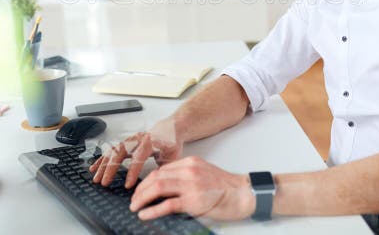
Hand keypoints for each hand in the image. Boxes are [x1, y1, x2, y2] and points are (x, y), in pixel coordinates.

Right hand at [89, 119, 182, 187]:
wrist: (170, 128)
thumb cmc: (172, 142)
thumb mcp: (174, 155)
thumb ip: (166, 168)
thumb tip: (159, 183)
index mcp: (150, 141)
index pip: (139, 156)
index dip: (132, 171)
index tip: (128, 185)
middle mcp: (137, 138)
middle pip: (121, 152)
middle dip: (111, 168)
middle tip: (105, 182)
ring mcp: (130, 140)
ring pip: (113, 151)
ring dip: (103, 165)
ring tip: (96, 179)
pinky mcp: (125, 142)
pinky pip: (111, 150)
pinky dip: (101, 160)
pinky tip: (94, 168)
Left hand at [129, 156, 254, 220]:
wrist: (245, 193)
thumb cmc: (227, 188)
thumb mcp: (204, 174)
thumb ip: (186, 177)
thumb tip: (168, 189)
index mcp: (190, 163)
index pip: (162, 170)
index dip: (147, 181)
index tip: (140, 190)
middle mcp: (189, 171)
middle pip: (156, 177)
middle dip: (141, 190)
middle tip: (133, 200)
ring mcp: (191, 185)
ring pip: (158, 187)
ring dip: (142, 198)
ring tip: (135, 207)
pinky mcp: (194, 200)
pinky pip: (167, 204)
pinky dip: (152, 210)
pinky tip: (144, 214)